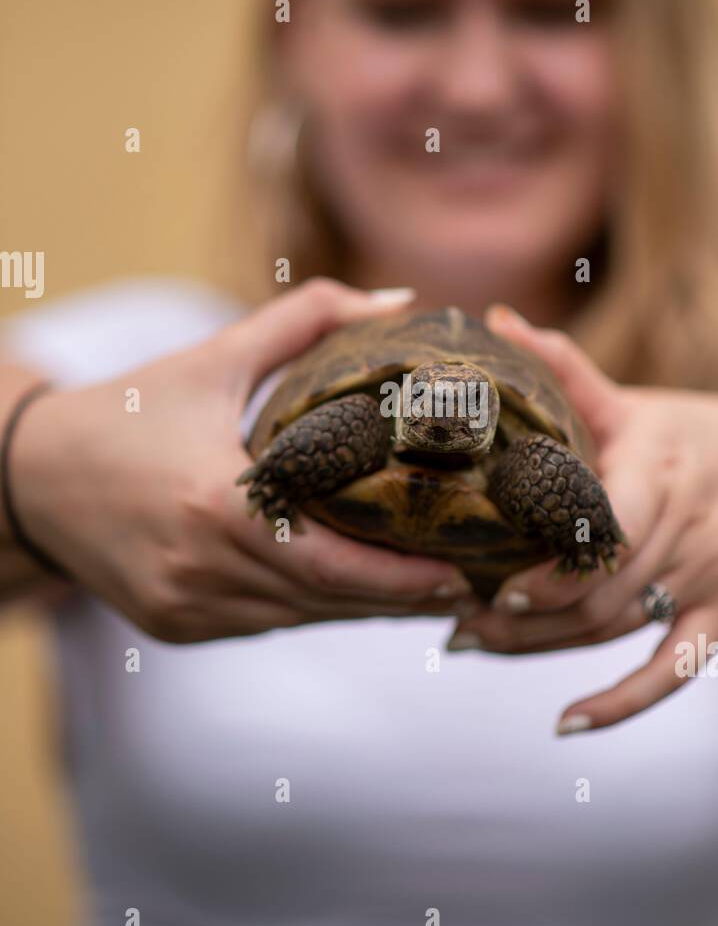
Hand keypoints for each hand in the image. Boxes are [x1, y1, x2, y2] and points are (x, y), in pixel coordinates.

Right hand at [10, 279, 473, 640]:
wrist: (28, 475)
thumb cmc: (128, 409)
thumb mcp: (215, 356)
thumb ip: (307, 318)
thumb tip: (398, 298)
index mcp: (215, 505)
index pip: (331, 562)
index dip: (400, 578)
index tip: (460, 571)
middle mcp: (201, 569)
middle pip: (325, 599)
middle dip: (397, 597)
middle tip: (465, 581)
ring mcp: (186, 607)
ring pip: (299, 618)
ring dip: (358, 607)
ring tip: (424, 588)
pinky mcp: (175, 627)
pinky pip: (264, 622)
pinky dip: (309, 606)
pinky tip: (351, 589)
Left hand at [447, 304, 717, 730]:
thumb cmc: (699, 436)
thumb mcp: (635, 403)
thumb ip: (565, 370)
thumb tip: (493, 322)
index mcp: (659, 471)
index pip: (609, 530)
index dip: (554, 566)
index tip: (494, 580)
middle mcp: (685, 530)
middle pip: (599, 593)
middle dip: (526, 616)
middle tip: (458, 619)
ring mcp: (704, 580)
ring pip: (617, 631)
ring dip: (544, 648)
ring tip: (476, 642)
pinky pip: (671, 673)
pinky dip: (622, 704)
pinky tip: (568, 724)